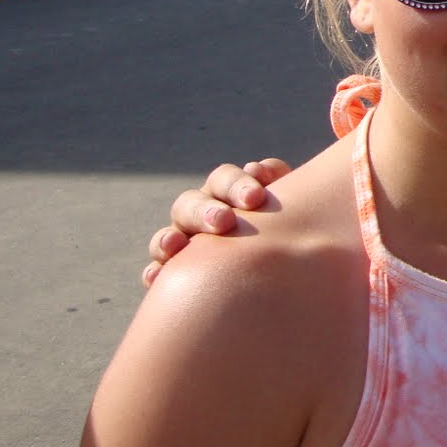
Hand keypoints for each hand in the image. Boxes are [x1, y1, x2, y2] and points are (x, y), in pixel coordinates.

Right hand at [141, 160, 290, 287]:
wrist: (279, 275)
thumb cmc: (288, 235)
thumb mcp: (290, 213)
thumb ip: (282, 187)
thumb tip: (263, 169)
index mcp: (229, 194)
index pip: (226, 180)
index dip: (238, 184)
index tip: (256, 197)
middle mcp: (202, 213)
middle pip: (193, 203)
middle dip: (207, 211)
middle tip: (225, 222)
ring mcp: (184, 242)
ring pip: (169, 235)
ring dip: (169, 238)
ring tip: (176, 246)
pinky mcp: (173, 273)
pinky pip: (158, 271)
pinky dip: (156, 272)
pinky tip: (157, 277)